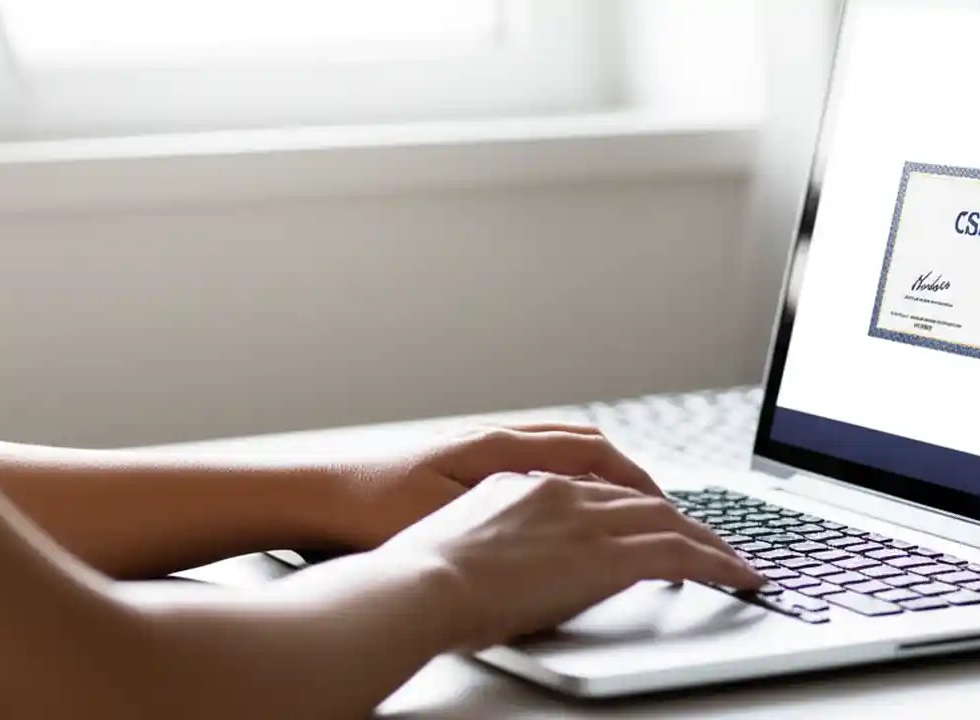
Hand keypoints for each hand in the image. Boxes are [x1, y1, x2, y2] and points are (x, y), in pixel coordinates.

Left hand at [326, 424, 661, 550]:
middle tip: (658, 507)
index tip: (662, 506)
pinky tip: (564, 500)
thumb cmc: (371, 508)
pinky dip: (568, 473)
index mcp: (498, 446)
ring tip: (623, 502)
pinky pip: (537, 457)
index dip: (634, 479)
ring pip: (561, 445)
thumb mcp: (444, 514)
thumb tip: (562, 514)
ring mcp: (481, 446)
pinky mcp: (466, 461)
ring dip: (600, 470)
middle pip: (584, 442)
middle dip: (628, 473)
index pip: (590, 452)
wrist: (317, 494)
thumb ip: (505, 509)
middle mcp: (495, 437)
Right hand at [369, 472, 763, 649]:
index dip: (630, 507)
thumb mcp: (461, 543)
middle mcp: (562, 492)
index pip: (596, 491)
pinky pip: (679, 552)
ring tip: (733, 561)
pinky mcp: (606, 554)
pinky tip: (738, 575)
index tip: (646, 520)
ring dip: (706, 540)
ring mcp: (587, 519)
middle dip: (678, 520)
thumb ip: (496, 542)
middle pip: (639, 500)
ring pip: (667, 521)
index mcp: (525, 485)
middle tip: (707, 540)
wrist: (420, 586)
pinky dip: (716, 562)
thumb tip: (508, 565)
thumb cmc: (422, 580)